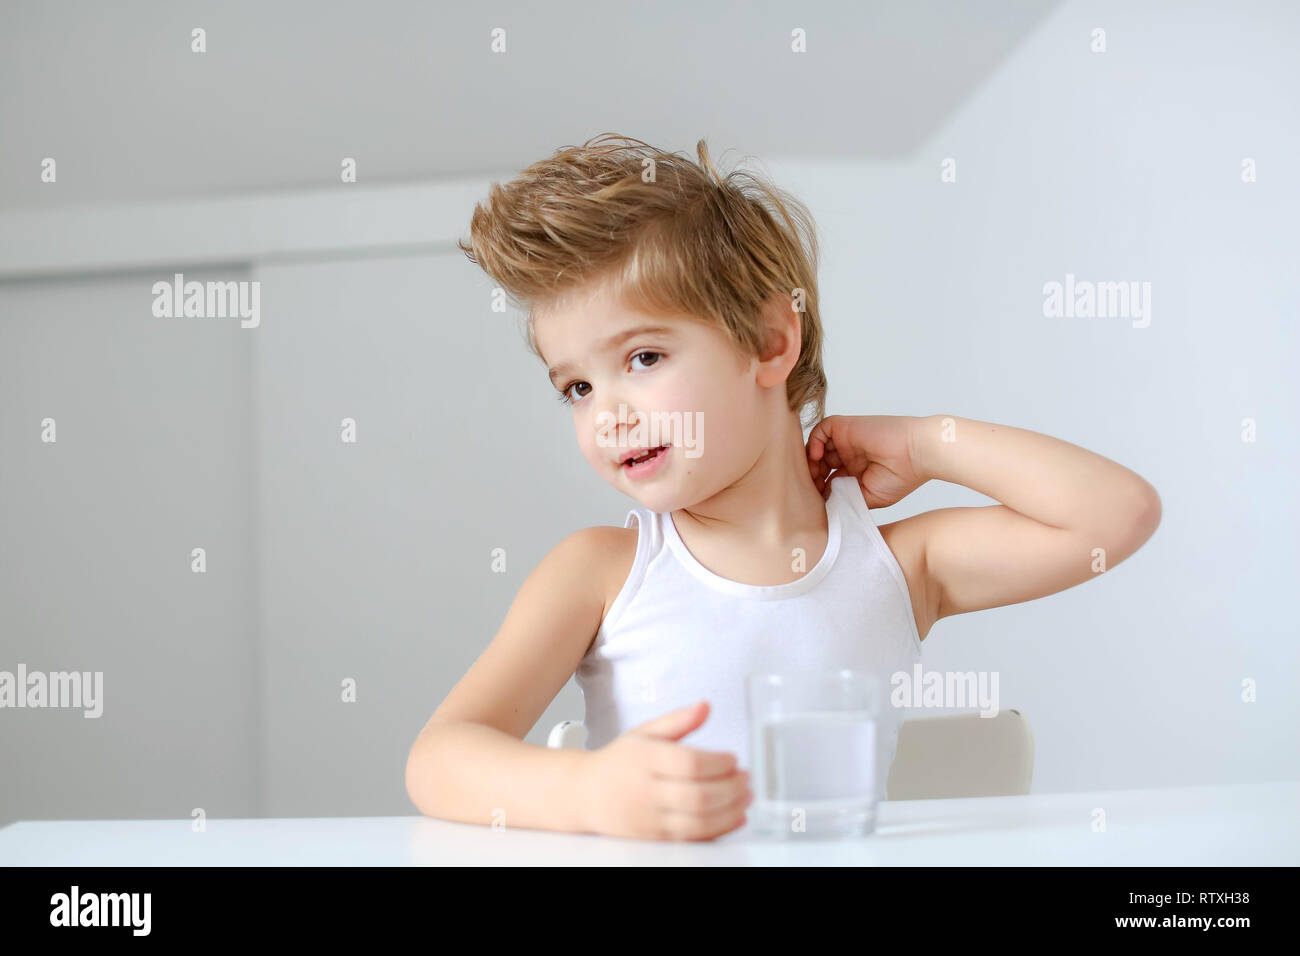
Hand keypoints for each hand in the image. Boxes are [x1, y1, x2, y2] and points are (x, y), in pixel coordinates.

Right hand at [576, 701, 752, 840]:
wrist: (585, 794)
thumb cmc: (619, 762)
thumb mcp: (644, 733)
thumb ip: (678, 720)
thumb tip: (705, 706)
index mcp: (645, 759)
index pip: (689, 763)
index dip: (719, 762)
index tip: (733, 758)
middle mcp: (646, 790)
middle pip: (698, 795)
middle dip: (731, 788)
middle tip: (746, 779)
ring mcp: (650, 818)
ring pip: (699, 821)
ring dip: (731, 810)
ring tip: (745, 797)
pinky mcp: (655, 838)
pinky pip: (692, 838)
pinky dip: (720, 829)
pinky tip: (735, 817)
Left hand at [806, 414, 928, 507]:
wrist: (918, 454)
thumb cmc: (902, 477)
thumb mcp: (871, 498)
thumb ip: (847, 499)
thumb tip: (826, 504)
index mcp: (856, 472)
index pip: (827, 479)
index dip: (819, 489)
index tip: (815, 501)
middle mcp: (849, 455)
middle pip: (819, 464)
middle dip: (812, 477)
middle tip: (810, 489)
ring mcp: (846, 441)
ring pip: (817, 447)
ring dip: (810, 462)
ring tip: (814, 475)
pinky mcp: (845, 427)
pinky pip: (821, 430)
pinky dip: (814, 442)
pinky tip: (818, 458)